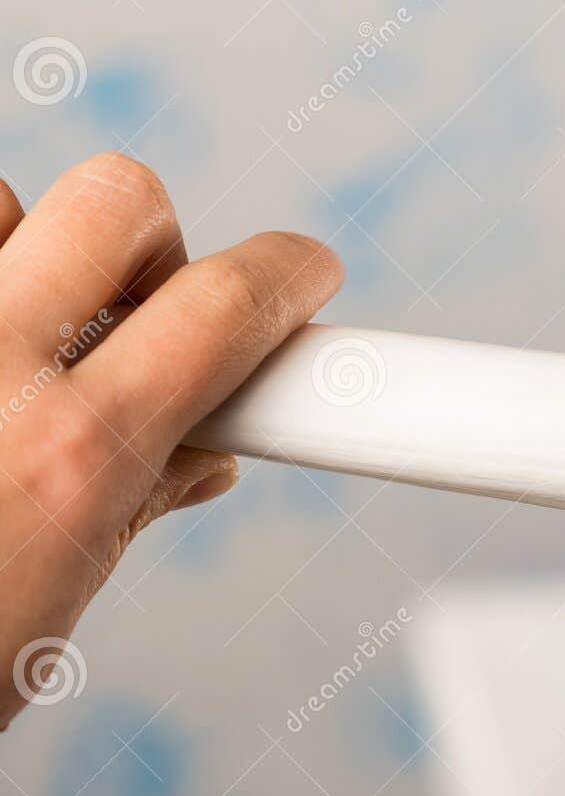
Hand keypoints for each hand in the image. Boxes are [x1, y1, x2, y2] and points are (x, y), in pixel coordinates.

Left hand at [0, 153, 341, 725]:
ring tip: (18, 346)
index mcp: (68, 453)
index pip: (227, 309)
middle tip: (146, 318)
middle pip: (119, 199)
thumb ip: (134, 498)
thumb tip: (200, 451)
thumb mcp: (54, 597)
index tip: (304, 277)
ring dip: (30, 256)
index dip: (290, 279)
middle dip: (158, 248)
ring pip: (0, 202)